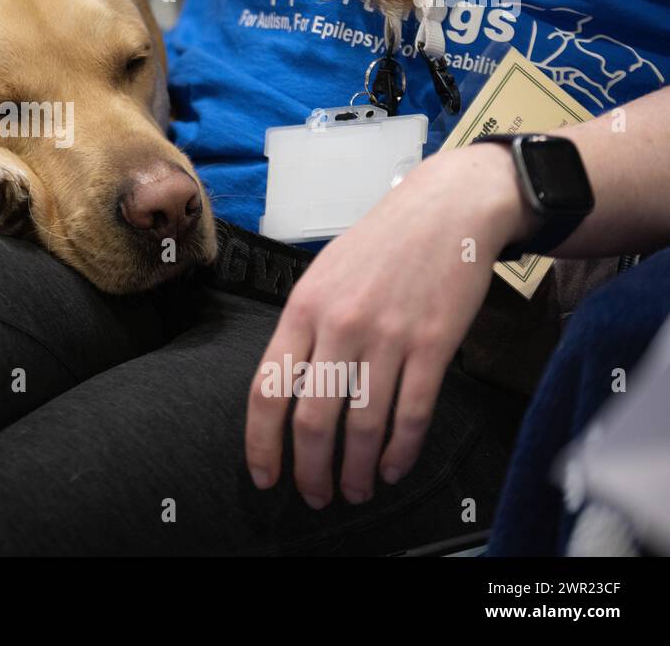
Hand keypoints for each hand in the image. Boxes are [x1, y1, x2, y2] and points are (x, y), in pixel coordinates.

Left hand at [244, 143, 534, 507]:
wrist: (444, 210)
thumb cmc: (378, 246)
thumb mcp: (321, 277)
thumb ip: (302, 331)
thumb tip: (285, 391)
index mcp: (302, 310)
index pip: (267, 389)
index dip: (261, 442)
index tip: (265, 475)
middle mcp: (339, 326)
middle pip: (312, 418)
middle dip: (310, 469)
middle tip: (315, 495)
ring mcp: (387, 336)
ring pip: (364, 424)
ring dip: (357, 469)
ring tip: (356, 490)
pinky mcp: (433, 344)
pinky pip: (412, 412)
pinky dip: (401, 450)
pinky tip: (393, 469)